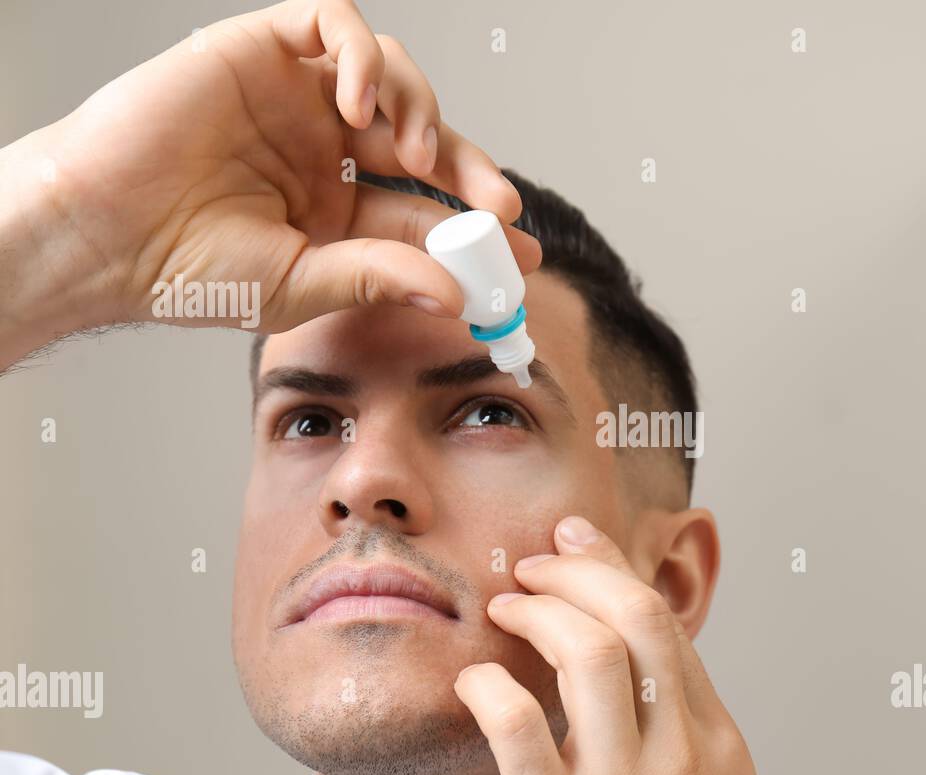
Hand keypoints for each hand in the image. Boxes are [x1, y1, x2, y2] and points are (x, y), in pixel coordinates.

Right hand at [0, 0, 541, 365]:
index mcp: (337, 210)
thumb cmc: (188, 269)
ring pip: (393, 79)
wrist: (104, 233)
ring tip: (414, 158)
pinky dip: (363, 55)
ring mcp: (297, 100)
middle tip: (500, 205)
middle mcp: (325, 152)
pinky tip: (359, 101)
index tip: (520, 251)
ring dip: (422, 112)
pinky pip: (333, 27)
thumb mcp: (302, 284)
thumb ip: (379, 278)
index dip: (475, 226)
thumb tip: (455, 295)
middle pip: (423, 142)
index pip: (425, 210)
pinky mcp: (263, 52)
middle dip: (470, 171)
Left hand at [454, 515, 778, 774]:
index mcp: (719, 748)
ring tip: (506, 606)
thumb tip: (669, 678)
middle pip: (633, 619)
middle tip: (535, 563)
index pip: (668, 626)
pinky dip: (491, 686)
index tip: (578, 538)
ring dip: (538, 612)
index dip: (615, 567)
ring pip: (588, 653)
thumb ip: (699, 745)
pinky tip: (477, 682)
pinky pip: (517, 725)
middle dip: (578, 570)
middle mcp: (679, 760)